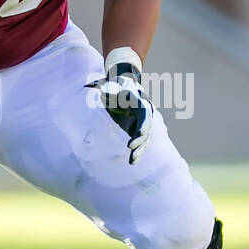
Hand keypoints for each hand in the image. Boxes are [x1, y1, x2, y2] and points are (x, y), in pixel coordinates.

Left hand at [88, 46, 153, 163]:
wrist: (121, 88)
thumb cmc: (115, 87)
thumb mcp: (110, 87)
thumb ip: (108, 90)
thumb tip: (103, 92)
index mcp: (140, 102)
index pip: (145, 114)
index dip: (143, 124)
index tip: (139, 133)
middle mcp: (144, 114)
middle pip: (146, 128)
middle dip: (139, 139)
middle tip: (131, 147)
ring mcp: (141, 123)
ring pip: (144, 139)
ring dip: (139, 150)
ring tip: (132, 161)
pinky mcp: (136, 130)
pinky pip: (139, 143)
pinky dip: (137, 152)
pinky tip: (132, 162)